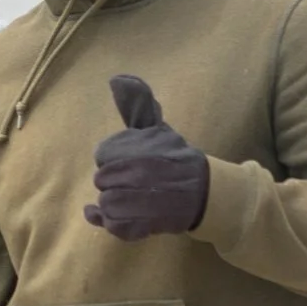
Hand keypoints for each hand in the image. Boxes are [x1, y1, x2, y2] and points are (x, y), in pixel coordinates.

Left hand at [83, 75, 209, 240]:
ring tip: (130, 197)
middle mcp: (138, 175)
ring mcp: (139, 203)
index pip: (103, 154)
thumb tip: (117, 78)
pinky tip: (115, 215)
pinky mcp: (142, 227)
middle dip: (113, 180)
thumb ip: (137, 104)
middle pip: (102, 180)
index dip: (113, 157)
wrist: (205, 193)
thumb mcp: (156, 128)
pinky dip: (111, 222)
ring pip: (105, 204)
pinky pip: (113, 226)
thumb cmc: (175, 157)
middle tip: (132, 179)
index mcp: (139, 148)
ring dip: (112, 202)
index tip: (130, 158)